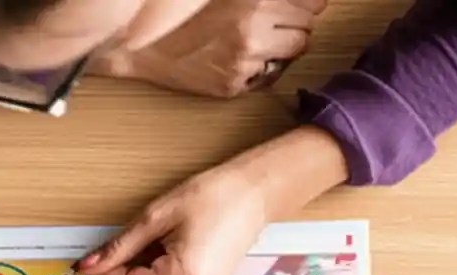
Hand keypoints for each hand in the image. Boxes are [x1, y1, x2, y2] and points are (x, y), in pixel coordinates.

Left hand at [78, 159, 267, 274]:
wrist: (255, 192)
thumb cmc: (212, 196)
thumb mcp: (157, 217)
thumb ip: (121, 246)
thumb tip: (89, 266)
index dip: (106, 271)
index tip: (85, 261)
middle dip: (126, 268)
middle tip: (119, 241)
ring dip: (144, 267)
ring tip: (156, 235)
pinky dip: (161, 268)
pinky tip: (169, 244)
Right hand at [94, 0, 326, 97]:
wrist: (143, 45)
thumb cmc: (183, 15)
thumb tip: (311, 2)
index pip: (313, 2)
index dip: (306, 4)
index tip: (300, 6)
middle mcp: (252, 25)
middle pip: (308, 26)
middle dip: (295, 23)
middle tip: (271, 23)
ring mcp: (245, 57)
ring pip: (296, 51)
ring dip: (285, 46)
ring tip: (257, 39)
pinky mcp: (236, 83)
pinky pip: (270, 74)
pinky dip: (262, 66)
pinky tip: (237, 57)